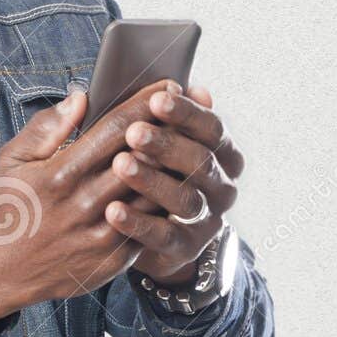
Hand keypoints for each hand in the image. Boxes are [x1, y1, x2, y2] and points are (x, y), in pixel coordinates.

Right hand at [0, 81, 173, 320]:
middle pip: (143, 157)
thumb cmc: (13, 206)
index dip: (146, 104)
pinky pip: (151, 224)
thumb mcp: (13, 161)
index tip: (169, 84)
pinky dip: (168, 201)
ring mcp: (102, 232)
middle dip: (171, 128)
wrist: (5, 271)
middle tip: (193, 107)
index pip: (115, 128)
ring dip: (176, 165)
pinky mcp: (114, 258)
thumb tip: (80, 96)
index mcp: (61, 173)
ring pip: (154, 191)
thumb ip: (45, 127)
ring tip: (194, 142)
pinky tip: (180, 183)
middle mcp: (84, 202)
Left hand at [105, 83, 244, 282]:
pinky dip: (138, 224)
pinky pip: (164, 236)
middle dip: (167, 145)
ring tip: (120, 165)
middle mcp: (223, 185)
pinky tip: (113, 210)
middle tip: (134, 132)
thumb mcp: (169, 143)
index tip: (158, 98)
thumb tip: (195, 87)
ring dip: (152, 181)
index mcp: (223, 153)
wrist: (160, 234)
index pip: (213, 129)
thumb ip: (178, 117)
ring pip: (186, 199)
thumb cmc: (160, 172)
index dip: (187, 113)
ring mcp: (208, 219)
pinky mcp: (186, 248)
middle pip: (202, 162)